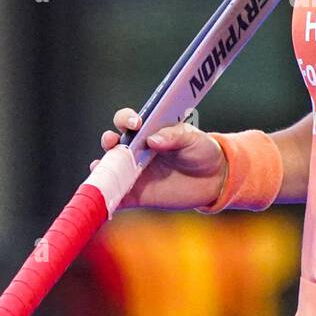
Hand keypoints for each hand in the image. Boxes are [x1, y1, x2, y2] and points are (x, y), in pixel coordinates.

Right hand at [91, 108, 227, 210]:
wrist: (214, 180)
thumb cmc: (202, 151)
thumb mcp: (193, 138)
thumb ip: (174, 136)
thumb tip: (153, 140)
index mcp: (148, 131)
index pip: (128, 121)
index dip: (126, 119)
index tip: (135, 123)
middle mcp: (136, 150)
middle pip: (112, 143)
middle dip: (108, 140)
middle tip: (113, 142)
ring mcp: (134, 172)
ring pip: (109, 169)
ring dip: (101, 167)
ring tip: (101, 167)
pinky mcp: (137, 195)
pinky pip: (116, 196)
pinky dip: (106, 195)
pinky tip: (104, 193)